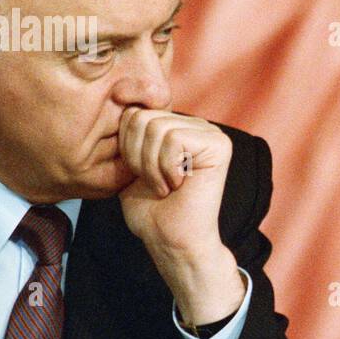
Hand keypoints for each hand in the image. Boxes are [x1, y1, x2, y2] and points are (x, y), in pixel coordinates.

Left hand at [117, 108, 231, 256]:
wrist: (172, 240)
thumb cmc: (151, 209)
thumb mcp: (130, 164)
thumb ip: (130, 132)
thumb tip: (120, 98)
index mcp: (175, 126)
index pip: (133, 113)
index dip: (127, 148)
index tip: (142, 175)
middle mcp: (195, 124)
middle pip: (142, 117)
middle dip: (138, 156)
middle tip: (155, 182)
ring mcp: (210, 132)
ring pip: (156, 127)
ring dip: (152, 166)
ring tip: (166, 185)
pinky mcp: (219, 144)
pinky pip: (174, 140)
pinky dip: (167, 168)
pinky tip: (178, 184)